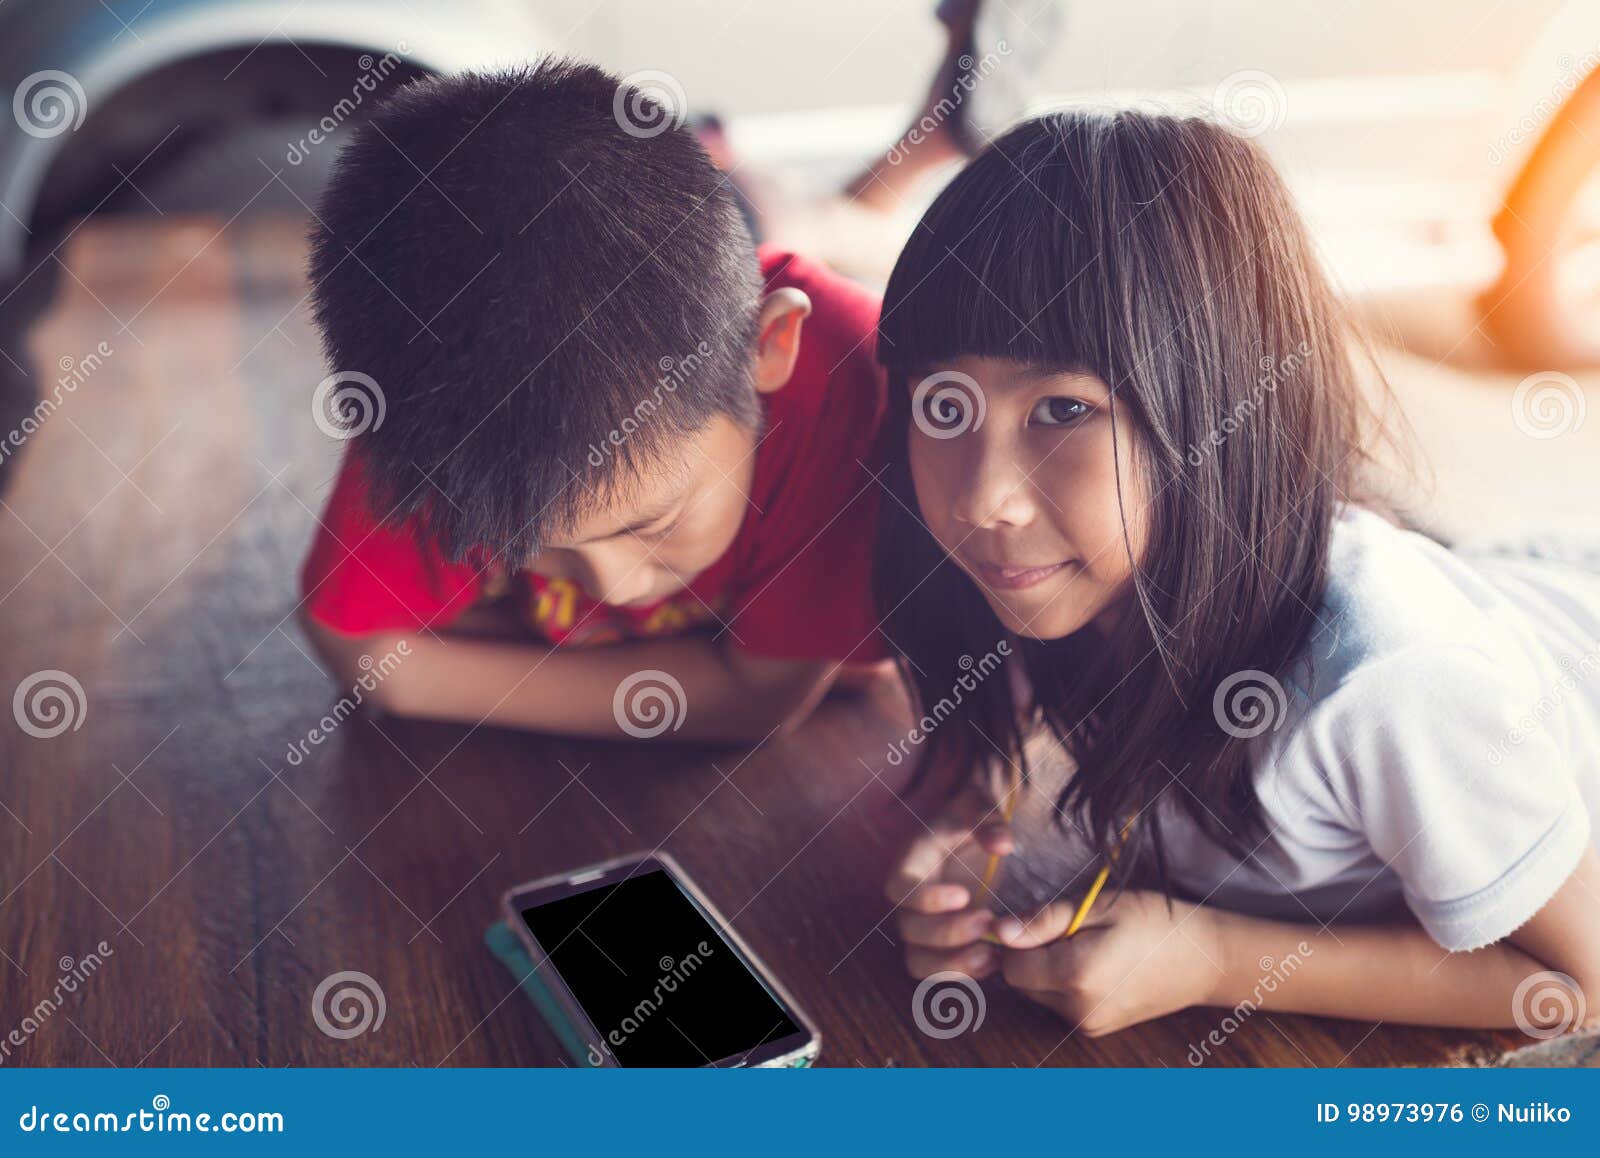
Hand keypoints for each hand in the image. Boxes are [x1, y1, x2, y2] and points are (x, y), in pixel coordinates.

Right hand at [884, 791, 1015, 981]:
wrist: (973, 829)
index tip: (964, 895)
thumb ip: (989, 821)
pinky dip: (962, 975)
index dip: (925, 899)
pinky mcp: (941, 944)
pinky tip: (995, 961)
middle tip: (987, 922)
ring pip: (918, 961)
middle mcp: (910, 899)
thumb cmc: (972, 815)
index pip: (899, 888)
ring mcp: (923, 924)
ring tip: (991, 956)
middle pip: (909, 930)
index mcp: (911, 862)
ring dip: (951, 966)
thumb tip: (1002, 846)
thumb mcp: (980, 805)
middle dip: (947, 933)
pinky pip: (938, 972)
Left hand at [994, 889, 1224, 1035]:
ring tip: (1090, 947)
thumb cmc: (1156, 923)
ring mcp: (1089, 1025)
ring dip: (1049, 971)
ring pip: (1039, 995)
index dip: (1018, 940)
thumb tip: (999, 931)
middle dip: (1034, 956)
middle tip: (1073, 932)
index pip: (1011, 966)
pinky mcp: (1098, 1030)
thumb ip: (1045, 920)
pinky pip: (1061, 1005)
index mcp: (1076, 975)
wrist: (1205, 960)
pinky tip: (1098, 965)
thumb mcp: (1100, 906)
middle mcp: (1078, 1010)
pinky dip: (1066, 985)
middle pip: (1022, 983)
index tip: (1044, 922)